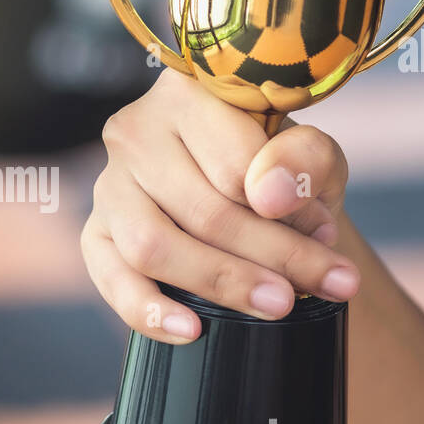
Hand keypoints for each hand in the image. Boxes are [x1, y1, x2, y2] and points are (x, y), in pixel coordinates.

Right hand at [80, 68, 360, 342]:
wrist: (249, 199)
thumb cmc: (279, 172)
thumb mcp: (312, 156)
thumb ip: (306, 159)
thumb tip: (269, 197)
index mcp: (186, 92)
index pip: (234, 165)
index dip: (288, 208)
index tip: (327, 232)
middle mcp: (135, 132)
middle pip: (202, 211)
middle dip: (274, 257)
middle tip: (328, 285)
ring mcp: (108, 185)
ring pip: (154, 246)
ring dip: (222, 282)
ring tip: (279, 305)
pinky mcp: (95, 234)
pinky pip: (110, 278)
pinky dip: (148, 311)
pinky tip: (190, 330)